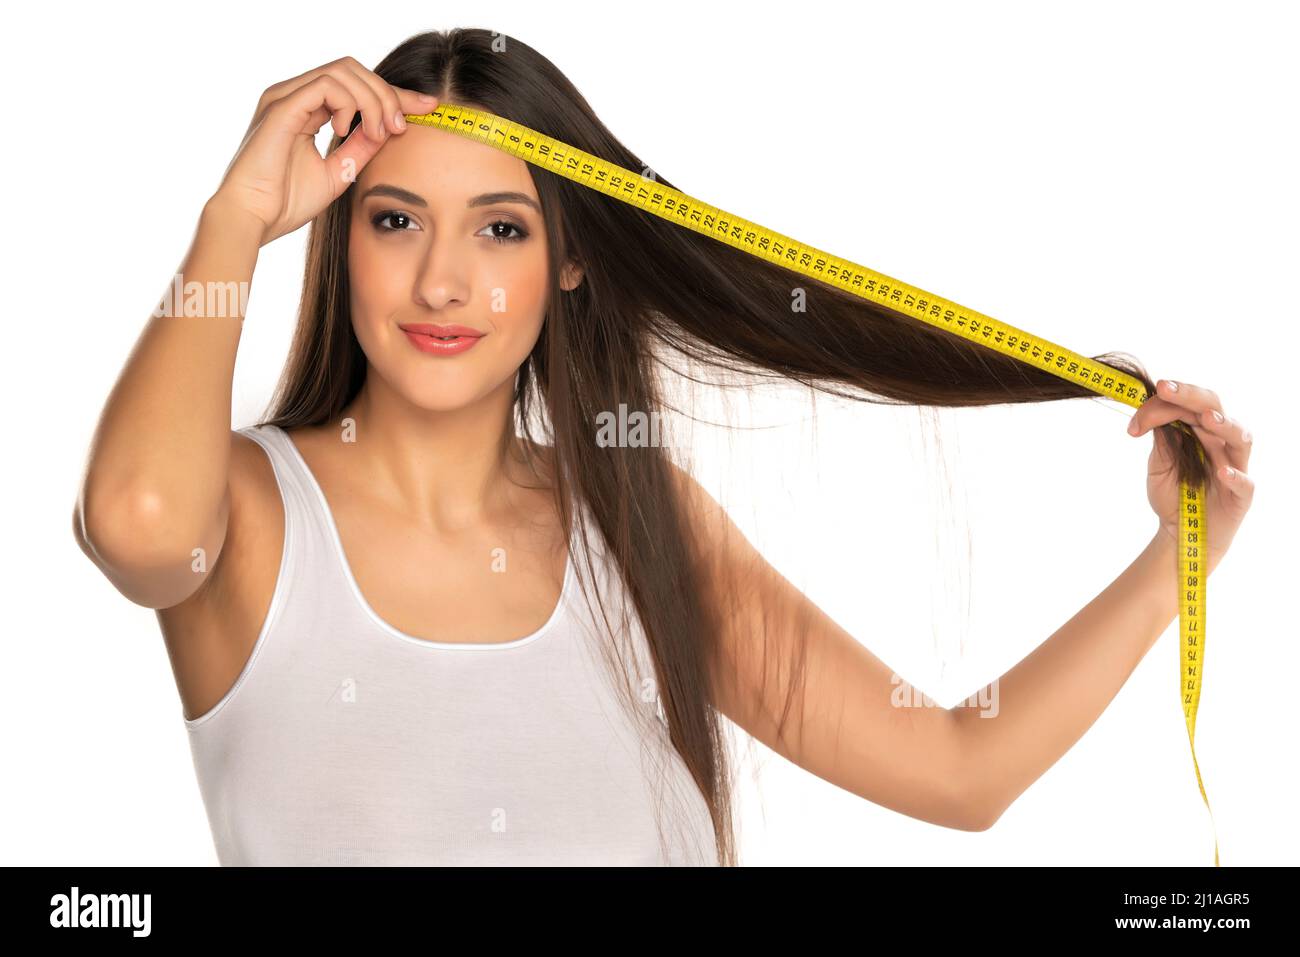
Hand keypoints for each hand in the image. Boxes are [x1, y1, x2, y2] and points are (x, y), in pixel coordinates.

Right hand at [209, 56, 438, 245]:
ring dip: (373, 100)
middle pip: (354, 70)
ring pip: (344, 71)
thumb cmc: (285, 202)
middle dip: (388, 94)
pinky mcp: (281, 106)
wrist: (253, 219)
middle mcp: (294, 95)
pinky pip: (327, 85)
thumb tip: (389, 131)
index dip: (395, 94)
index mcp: (306, 108)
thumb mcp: (338, 172)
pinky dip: (350, 105)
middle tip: (401, 128)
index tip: (427, 109)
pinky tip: (350, 131)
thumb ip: (360, 149)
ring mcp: (286, 96)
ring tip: (379, 133)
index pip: (356, 86)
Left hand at [1127, 378, 1253, 566]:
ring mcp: (1235, 467)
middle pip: (1214, 409)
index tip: (1136, 415)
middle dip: (1190, 396)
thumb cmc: (1174, 494)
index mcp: (1200, 431)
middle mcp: (1220, 443)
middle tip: (1165, 387)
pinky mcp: (1241, 496)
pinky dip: (1234, 476)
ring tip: (1207, 419)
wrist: (1180, 533)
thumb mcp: (1160, 464)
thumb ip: (1162, 440)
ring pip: (1240, 438)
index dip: (1161, 404)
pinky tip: (1222, 472)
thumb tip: (1151, 410)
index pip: (1186, 405)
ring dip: (1224, 426)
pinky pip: (1244, 483)